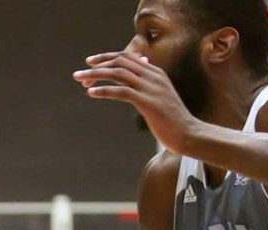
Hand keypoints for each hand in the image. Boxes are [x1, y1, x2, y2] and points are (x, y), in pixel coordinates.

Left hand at [74, 52, 202, 154]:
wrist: (188, 133)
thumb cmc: (172, 119)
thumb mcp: (160, 96)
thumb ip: (149, 83)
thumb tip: (142, 68)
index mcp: (155, 73)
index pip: (127, 57)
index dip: (107, 58)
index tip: (90, 63)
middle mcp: (153, 76)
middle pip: (120, 61)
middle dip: (98, 65)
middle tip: (79, 74)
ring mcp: (151, 88)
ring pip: (118, 73)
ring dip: (96, 75)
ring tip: (80, 80)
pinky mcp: (148, 102)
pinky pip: (121, 91)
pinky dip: (104, 90)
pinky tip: (91, 93)